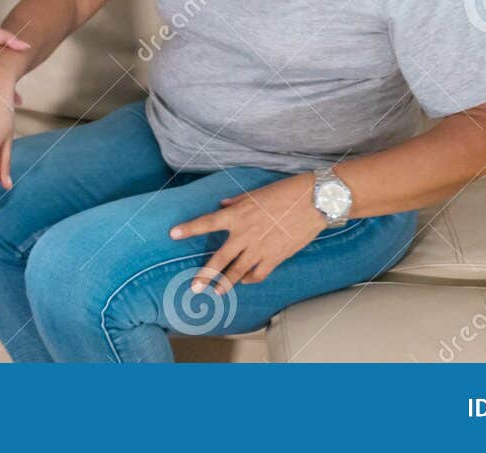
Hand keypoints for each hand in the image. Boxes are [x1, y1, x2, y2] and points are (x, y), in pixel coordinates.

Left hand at [168, 174, 327, 293]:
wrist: (313, 202)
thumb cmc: (284, 193)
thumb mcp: (256, 194)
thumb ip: (236, 203)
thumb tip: (222, 206)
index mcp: (238, 215)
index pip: (207, 222)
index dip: (189, 228)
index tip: (172, 234)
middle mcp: (245, 234)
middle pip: (220, 258)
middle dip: (205, 274)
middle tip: (194, 287)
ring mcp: (260, 248)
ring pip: (238, 272)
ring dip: (226, 283)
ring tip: (217, 292)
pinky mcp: (275, 257)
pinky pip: (258, 273)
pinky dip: (251, 279)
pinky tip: (246, 281)